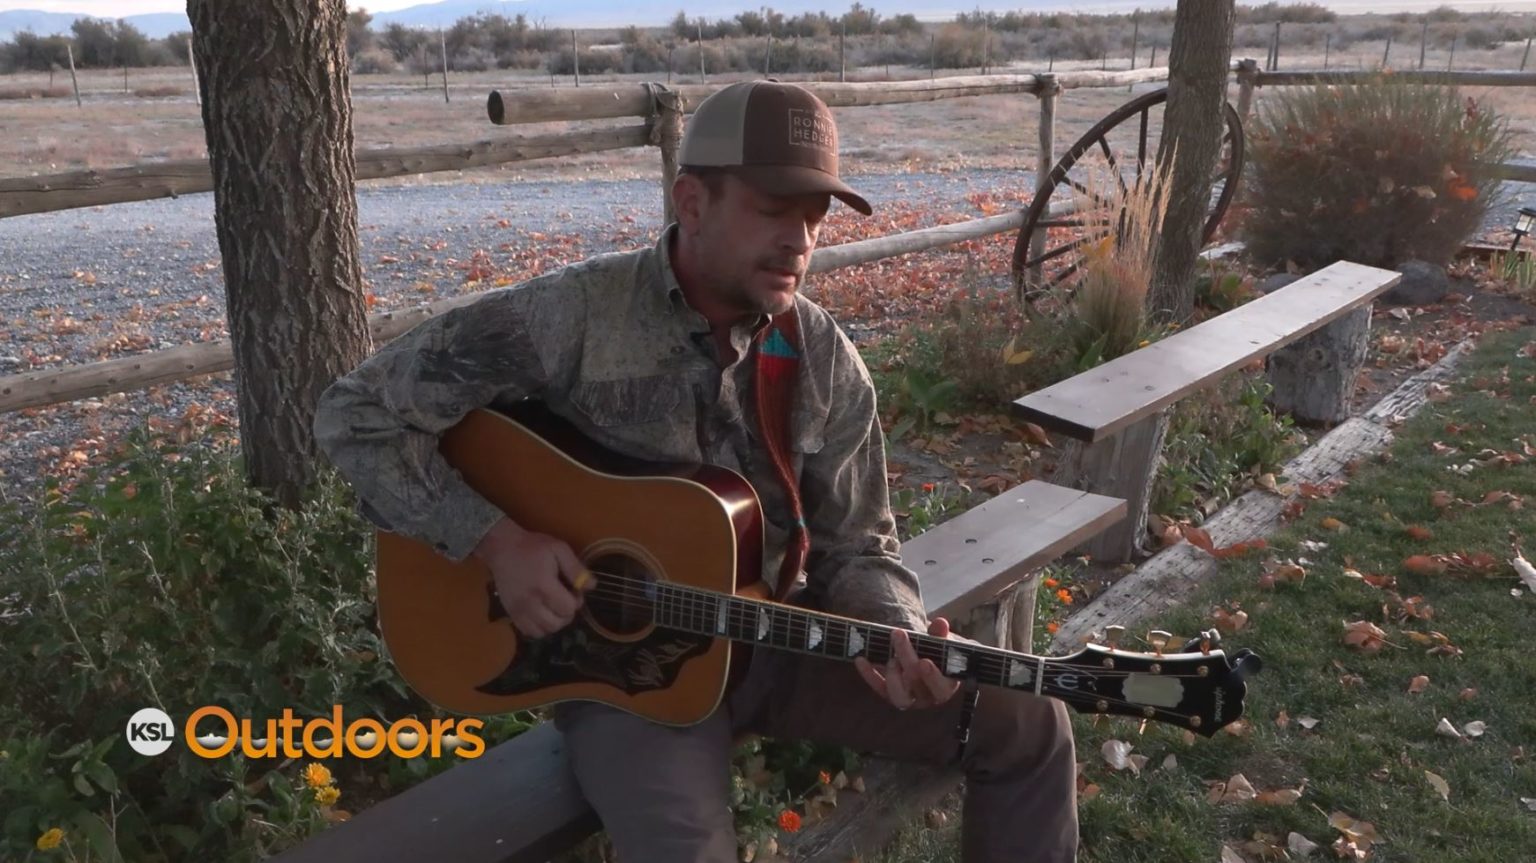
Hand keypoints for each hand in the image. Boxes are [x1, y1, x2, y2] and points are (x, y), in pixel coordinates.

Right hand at [472, 517, 592, 638]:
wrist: (502, 548)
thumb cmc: (532, 547)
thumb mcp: (559, 549)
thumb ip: (576, 569)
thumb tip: (591, 586)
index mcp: (544, 586)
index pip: (568, 609)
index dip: (576, 601)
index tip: (573, 590)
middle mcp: (530, 602)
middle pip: (557, 624)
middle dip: (567, 614)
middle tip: (564, 599)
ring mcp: (519, 610)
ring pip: (544, 631)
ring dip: (554, 622)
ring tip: (554, 607)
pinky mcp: (511, 614)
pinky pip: (529, 632)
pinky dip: (539, 628)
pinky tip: (542, 614)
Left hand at [853, 617, 963, 710]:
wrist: (925, 659)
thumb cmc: (938, 652)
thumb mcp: (943, 642)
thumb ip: (941, 635)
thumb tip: (941, 623)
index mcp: (944, 687)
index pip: (940, 687)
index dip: (932, 677)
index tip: (924, 661)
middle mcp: (927, 697)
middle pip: (916, 685)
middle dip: (906, 659)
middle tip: (899, 635)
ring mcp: (908, 698)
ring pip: (898, 696)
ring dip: (892, 674)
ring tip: (890, 656)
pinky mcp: (889, 694)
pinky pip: (878, 687)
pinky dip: (869, 674)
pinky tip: (861, 659)